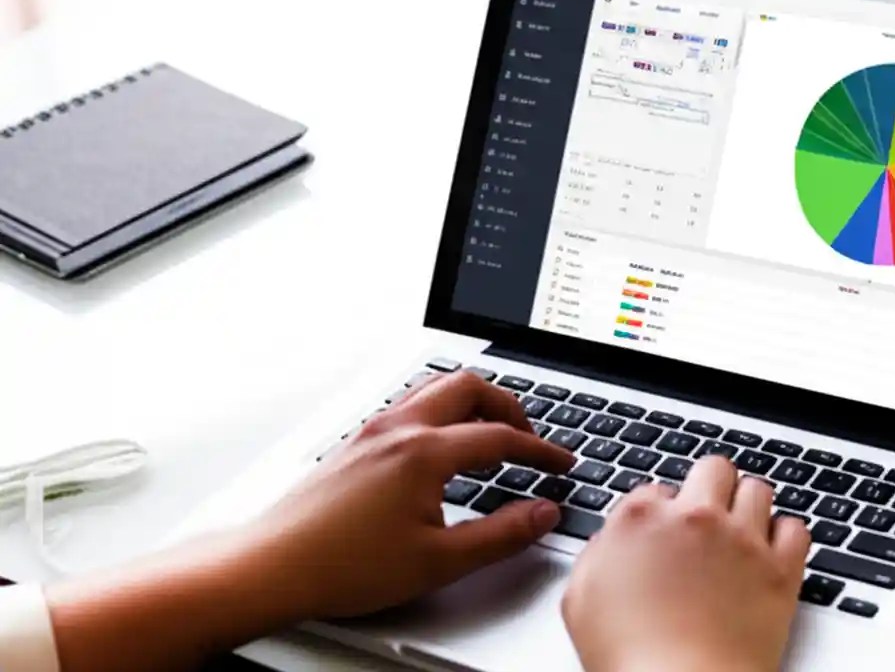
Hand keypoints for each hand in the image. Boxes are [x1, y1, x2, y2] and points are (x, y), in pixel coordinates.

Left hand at [248, 370, 576, 618]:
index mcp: (424, 451)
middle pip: (469, 387)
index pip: (501, 436)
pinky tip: (441, 446)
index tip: (561, 463)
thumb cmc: (343, 565)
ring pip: (435, 388)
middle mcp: (398, 428)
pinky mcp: (355, 442)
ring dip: (472, 402)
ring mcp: (372, 431)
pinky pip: (409, 405)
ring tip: (491, 430)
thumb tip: (541, 514)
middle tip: (529, 435)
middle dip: (509, 406)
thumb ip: (502, 535)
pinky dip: (440, 412)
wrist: (273, 567)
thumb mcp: (439, 560)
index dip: (541, 450)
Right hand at [562, 456, 809, 671]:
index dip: (659, 512)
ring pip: (758, 489)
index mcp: (642, 519)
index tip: (662, 532)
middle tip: (706, 516)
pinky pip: (797, 528)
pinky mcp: (780, 570)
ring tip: (741, 532)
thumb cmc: (630, 658)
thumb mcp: (581, 600)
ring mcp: (742, 540)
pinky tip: (771, 552)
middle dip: (709, 488)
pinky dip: (786, 537)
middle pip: (713, 469)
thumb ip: (597, 554)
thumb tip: (611, 541)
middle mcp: (695, 518)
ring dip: (748, 506)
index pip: (655, 488)